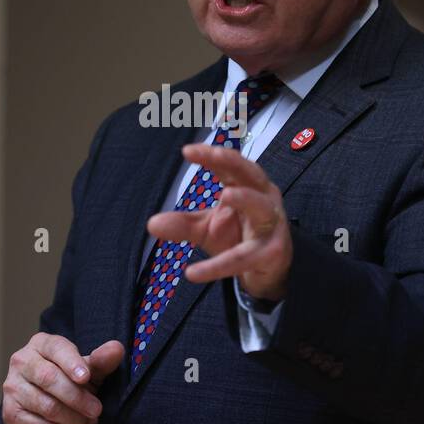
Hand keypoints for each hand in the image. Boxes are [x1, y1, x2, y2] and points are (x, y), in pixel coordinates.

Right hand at [2, 334, 125, 423]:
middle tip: (97, 410)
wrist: (39, 410)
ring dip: (72, 417)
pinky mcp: (10, 412)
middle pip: (49, 378)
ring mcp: (12, 387)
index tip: (86, 377)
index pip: (56, 348)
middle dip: (77, 397)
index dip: (72, 362)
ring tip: (88, 422)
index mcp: (41, 344)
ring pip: (45, 405)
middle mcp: (21, 361)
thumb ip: (100, 361)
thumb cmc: (67, 381)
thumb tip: (117, 349)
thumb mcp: (86, 370)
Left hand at [146, 142, 290, 300]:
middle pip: (251, 174)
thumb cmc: (239, 237)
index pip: (229, 165)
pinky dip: (218, 265)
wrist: (268, 269)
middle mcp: (263, 198)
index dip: (211, 156)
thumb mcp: (206, 228)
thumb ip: (182, 223)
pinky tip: (193, 272)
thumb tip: (152, 224)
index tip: (188, 151)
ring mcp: (271, 223)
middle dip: (233, 162)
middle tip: (213, 155)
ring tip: (226, 195)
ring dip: (245, 198)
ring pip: (260, 207)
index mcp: (246, 186)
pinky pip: (243, 257)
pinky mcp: (271, 252)